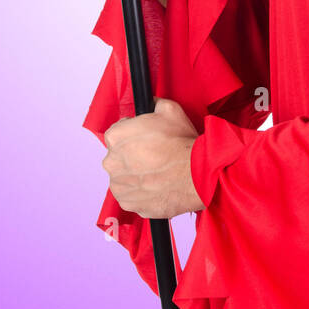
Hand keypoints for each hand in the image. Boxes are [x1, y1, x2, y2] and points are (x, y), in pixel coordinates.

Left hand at [102, 98, 203, 218]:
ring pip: (123, 178)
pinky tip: (157, 186)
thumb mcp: (169, 110)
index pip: (116, 134)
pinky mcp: (129, 203)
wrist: (197, 174)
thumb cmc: (182, 144)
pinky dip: (141, 194)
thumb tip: (152, 104)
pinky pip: (131, 197)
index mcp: (116, 137)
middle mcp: (112, 162)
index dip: (133, 135)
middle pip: (118, 157)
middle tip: (154, 156)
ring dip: (136, 176)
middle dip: (133, 157)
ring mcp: (119, 185)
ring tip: (157, 173)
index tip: (145, 140)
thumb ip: (154, 105)